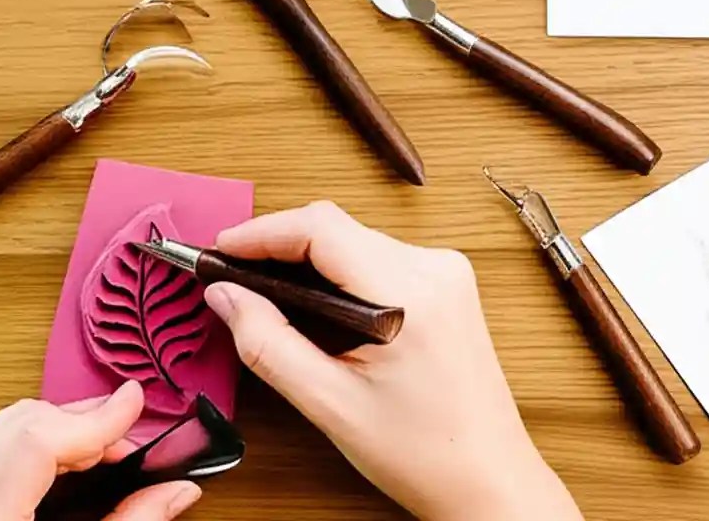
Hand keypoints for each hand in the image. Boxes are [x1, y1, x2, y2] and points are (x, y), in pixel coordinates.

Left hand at [0, 380, 200, 520]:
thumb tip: (175, 493)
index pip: (41, 438)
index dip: (97, 417)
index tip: (134, 402)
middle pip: (32, 420)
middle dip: (87, 426)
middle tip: (126, 443)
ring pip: (13, 416)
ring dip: (60, 428)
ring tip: (95, 451)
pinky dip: (31, 435)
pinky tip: (56, 457)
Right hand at [206, 202, 581, 520]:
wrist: (489, 481)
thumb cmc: (425, 453)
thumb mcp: (330, 403)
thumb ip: (268, 344)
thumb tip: (225, 296)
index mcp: (411, 292)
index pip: (319, 228)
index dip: (260, 233)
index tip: (219, 251)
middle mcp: (435, 268)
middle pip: (334, 228)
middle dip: (276, 246)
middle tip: (230, 277)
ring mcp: (446, 273)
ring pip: (352, 240)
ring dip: (306, 260)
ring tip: (264, 294)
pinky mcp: (446, 285)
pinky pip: (374, 257)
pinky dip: (335, 273)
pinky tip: (312, 305)